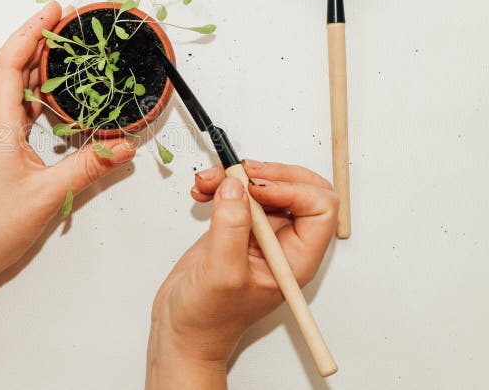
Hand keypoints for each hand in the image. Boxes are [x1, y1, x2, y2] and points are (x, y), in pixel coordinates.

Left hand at [0, 1, 134, 284]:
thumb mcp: (49, 195)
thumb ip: (90, 166)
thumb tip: (124, 145)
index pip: (10, 63)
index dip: (32, 31)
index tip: (55, 10)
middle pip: (11, 68)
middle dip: (38, 39)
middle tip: (68, 23)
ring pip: (14, 89)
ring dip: (37, 65)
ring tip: (65, 51)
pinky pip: (18, 111)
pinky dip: (37, 95)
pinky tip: (55, 98)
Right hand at [145, 160, 337, 387]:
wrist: (182, 329)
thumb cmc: (209, 318)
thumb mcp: (223, 275)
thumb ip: (231, 228)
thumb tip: (236, 187)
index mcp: (296, 258)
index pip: (319, 209)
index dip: (293, 190)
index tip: (258, 190)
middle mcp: (283, 242)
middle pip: (297, 187)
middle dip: (268, 174)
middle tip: (239, 174)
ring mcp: (258, 232)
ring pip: (263, 185)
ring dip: (236, 175)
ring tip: (208, 181)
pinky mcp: (234, 225)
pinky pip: (236, 191)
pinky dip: (219, 183)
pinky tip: (201, 191)